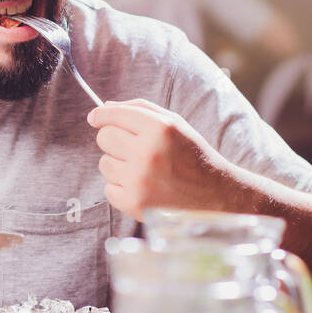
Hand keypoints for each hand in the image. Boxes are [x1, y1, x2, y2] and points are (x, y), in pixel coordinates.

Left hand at [87, 99, 227, 220]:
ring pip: (104, 163)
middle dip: (114, 141)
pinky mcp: (134, 203)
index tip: (95, 118)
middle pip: (104, 138)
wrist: (215, 196)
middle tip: (134, 149)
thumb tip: (103, 109)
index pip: (113, 116)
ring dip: (119, 166)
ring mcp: (139, 180)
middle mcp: (147, 153)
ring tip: (144, 171)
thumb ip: (140, 110)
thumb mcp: (175, 124)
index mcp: (159, 129)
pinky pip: (108, 189)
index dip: (101, 116)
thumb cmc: (191, 156)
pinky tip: (143, 188)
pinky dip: (121, 189)